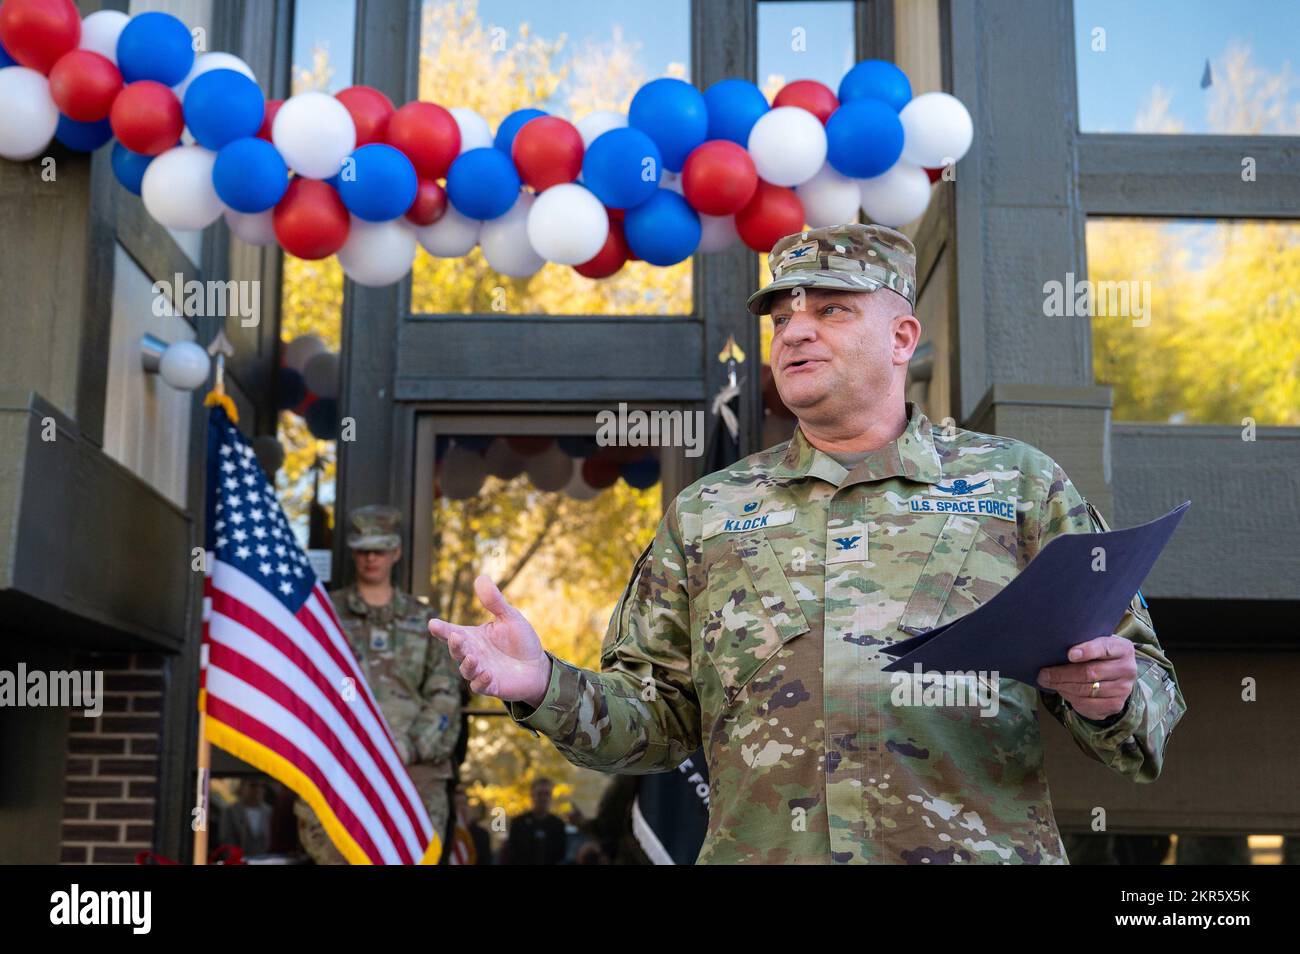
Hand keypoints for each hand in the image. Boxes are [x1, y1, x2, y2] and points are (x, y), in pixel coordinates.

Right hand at [428, 574, 551, 707]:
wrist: (537, 666)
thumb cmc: (520, 641)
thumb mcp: (509, 617)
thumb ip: (494, 601)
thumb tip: (481, 577)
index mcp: (473, 637)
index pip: (452, 632)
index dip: (441, 629)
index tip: (432, 624)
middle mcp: (472, 654)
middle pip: (456, 650)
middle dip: (454, 645)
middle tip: (456, 636)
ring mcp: (480, 671)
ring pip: (465, 669)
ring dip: (467, 663)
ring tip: (473, 657)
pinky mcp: (490, 685)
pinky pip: (479, 686)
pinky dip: (481, 680)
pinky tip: (487, 673)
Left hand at [1037, 635, 1135, 720]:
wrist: (1117, 676)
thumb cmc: (1099, 655)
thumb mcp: (1096, 643)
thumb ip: (1083, 642)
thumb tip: (1054, 646)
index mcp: (1122, 649)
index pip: (1105, 648)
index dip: (1087, 650)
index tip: (1070, 654)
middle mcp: (1127, 669)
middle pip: (1090, 673)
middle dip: (1062, 674)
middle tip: (1043, 674)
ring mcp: (1123, 689)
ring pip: (1087, 690)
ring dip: (1063, 687)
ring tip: (1047, 682)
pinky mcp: (1116, 705)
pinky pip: (1089, 704)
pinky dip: (1071, 699)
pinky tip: (1062, 691)